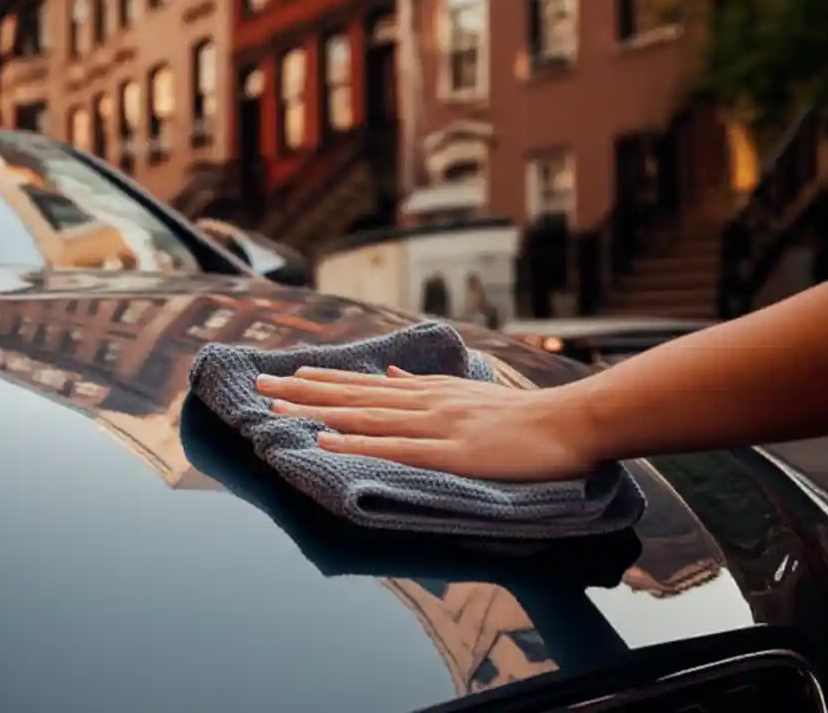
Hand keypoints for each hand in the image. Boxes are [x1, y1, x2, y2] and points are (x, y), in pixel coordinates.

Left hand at [255, 367, 600, 481]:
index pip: (365, 384)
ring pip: (363, 416)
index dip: (323, 379)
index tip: (288, 374)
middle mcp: (423, 401)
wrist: (567, 422)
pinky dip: (356, 443)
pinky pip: (393, 448)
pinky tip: (325, 440)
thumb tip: (392, 374)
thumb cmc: (524, 415)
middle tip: (260, 384)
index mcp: (429, 391)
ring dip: (316, 411)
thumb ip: (427, 385)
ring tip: (276, 408)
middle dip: (303, 390)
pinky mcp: (448, 452)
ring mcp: (434, 425)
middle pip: (353, 395)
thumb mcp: (469, 392)